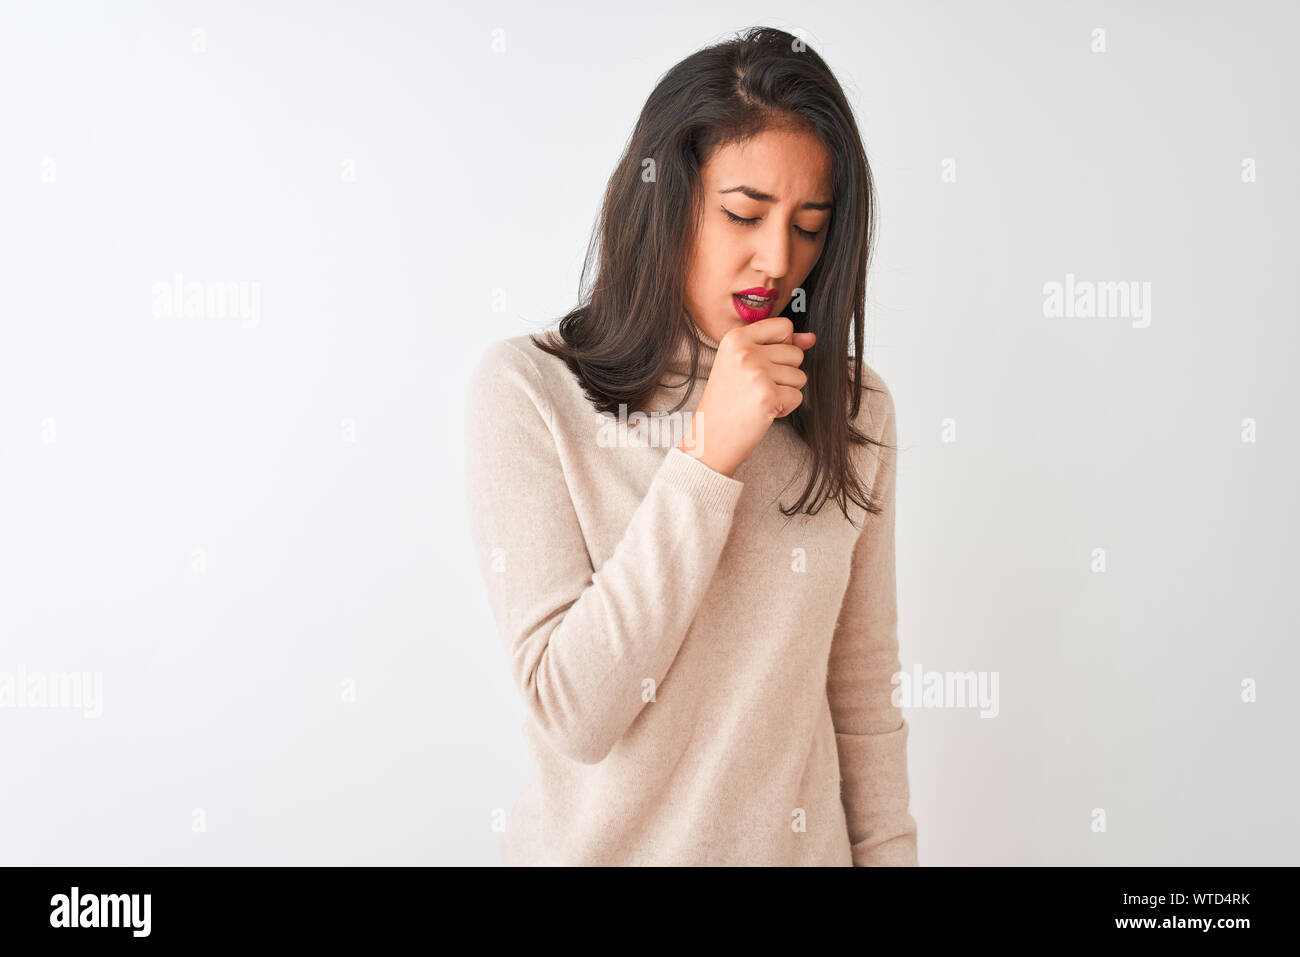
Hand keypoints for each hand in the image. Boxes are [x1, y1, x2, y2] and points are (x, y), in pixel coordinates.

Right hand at [677, 317, 814, 477]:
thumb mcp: (743, 365)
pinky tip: (762, 411)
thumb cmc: (726, 403)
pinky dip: (785, 408)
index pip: (783, 326)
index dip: (782, 346)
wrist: (709, 439)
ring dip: (785, 391)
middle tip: (755, 388)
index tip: (764, 363)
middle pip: (795, 353)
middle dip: (784, 374)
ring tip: (757, 399)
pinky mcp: (769, 396)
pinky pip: (797, 396)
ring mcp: (757, 373)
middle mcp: (745, 351)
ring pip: (799, 376)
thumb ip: (778, 346)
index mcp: (735, 338)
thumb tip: (811, 338)